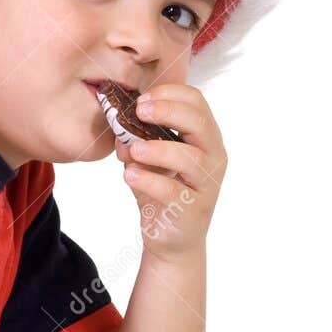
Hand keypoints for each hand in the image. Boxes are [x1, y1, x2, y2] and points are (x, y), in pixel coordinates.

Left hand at [111, 83, 226, 262]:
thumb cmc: (164, 190)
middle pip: (199, 123)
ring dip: (157, 149)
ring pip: (189, 158)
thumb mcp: (148, 160)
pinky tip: (130, 176)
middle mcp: (213, 156)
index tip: (141, 98)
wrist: (173, 238)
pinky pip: (173, 190)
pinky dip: (148, 180)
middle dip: (167, 112)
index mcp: (205, 137)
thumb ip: (136, 141)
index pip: (197, 102)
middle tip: (139, 112)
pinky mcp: (194, 208)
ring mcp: (207, 183)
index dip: (170, 94)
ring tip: (132, 150)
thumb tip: (118, 127)